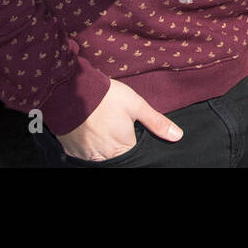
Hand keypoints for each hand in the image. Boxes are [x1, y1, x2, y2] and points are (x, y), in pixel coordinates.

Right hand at [56, 78, 181, 160]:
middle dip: (119, 142)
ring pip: (100, 155)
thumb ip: (156, 122)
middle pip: (117, 156)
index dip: (134, 141)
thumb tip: (177, 136)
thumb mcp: (136, 105)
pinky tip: (90, 129)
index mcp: (122, 148)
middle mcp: (104, 156)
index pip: (135, 154)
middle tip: (114, 125)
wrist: (70, 90)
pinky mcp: (72, 151)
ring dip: (103, 145)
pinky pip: (84, 153)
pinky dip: (88, 145)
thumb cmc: (106, 97)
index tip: (129, 129)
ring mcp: (86, 155)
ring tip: (103, 125)